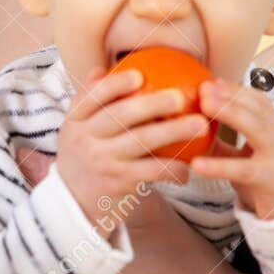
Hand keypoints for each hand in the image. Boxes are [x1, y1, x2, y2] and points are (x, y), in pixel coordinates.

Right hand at [57, 63, 212, 236]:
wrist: (73, 204)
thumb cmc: (83, 158)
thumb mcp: (76, 130)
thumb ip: (89, 101)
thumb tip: (102, 69)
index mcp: (76, 120)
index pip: (92, 96)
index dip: (115, 84)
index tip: (139, 75)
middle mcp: (86, 139)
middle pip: (121, 116)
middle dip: (153, 104)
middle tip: (181, 97)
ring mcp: (103, 161)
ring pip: (142, 142)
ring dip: (173, 132)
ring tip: (200, 125)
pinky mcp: (118, 183)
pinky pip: (151, 171)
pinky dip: (173, 168)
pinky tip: (189, 167)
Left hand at [191, 79, 273, 219]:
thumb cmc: (263, 176)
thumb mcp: (243, 153)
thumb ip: (221, 138)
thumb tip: (188, 121)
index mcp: (273, 126)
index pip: (256, 100)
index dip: (233, 89)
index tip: (209, 82)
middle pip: (258, 108)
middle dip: (231, 95)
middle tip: (203, 90)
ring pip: (257, 129)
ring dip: (230, 114)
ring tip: (203, 107)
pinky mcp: (269, 178)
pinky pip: (243, 169)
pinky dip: (219, 166)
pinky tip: (196, 164)